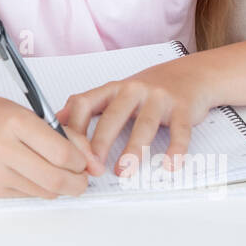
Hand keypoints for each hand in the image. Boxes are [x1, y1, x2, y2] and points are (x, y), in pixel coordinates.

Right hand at [0, 94, 94, 198]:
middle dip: (77, 183)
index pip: (61, 152)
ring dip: (58, 187)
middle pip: (55, 180)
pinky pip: (28, 195)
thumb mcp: (30, 114)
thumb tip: (92, 163)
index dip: (81, 161)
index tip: (85, 161)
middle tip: (81, 179)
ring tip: (57, 172)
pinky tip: (31, 173)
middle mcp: (1, 148)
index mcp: (15, 123)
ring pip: (45, 192)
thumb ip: (63, 136)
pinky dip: (38, 187)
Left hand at [56, 59, 212, 176]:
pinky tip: (170, 164)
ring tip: (124, 171)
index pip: (84, 103)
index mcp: (112, 89)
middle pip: (112, 116)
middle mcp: (133, 90)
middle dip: (99, 142)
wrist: (190, 75)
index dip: (73, 128)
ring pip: (144, 125)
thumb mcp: (114, 93)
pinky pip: (180, 130)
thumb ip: (86, 105)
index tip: (67, 152)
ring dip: (133, 150)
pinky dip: (176, 149)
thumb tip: (55, 121)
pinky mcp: (183, 108)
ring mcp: (159, 98)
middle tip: (92, 166)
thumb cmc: (147, 90)